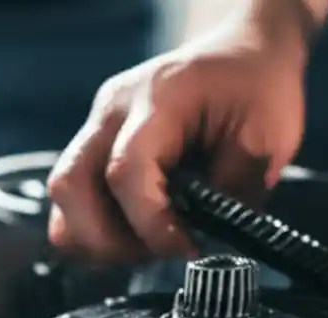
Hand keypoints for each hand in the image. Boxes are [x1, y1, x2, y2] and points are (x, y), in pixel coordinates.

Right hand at [47, 0, 327, 262]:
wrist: (244, 54)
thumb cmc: (258, 90)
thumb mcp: (266, 142)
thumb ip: (228, 194)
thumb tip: (198, 240)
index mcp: (159, 98)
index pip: (126, 171)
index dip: (150, 224)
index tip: (185, 247)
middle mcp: (114, 108)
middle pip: (70, 186)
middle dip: (107, 239)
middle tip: (158, 252)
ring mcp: (97, 124)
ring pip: (62, 197)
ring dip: (97, 236)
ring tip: (147, 244)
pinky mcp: (95, 142)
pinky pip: (74, 196)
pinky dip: (97, 225)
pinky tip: (137, 229)